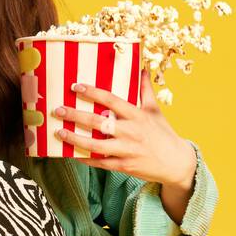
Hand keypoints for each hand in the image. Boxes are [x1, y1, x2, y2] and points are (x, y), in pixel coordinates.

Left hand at [52, 67, 196, 187]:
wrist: (176, 163)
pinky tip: (72, 153)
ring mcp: (127, 150)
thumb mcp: (155, 111)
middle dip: (76, 115)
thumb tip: (142, 69)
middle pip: (98, 122)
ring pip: (96, 145)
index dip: (92, 92)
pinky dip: (86, 158)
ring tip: (59, 132)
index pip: (111, 100)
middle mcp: (131, 132)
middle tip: (58, 110)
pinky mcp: (124, 166)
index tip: (76, 86)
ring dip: (75, 138)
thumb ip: (145, 90)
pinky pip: (100, 163)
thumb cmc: (163, 134)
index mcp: (137, 115)